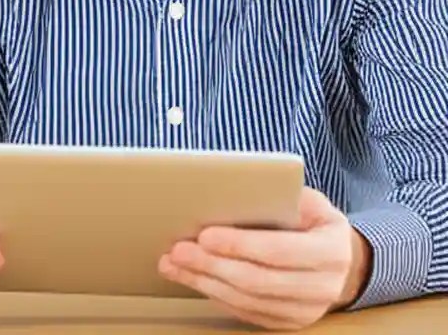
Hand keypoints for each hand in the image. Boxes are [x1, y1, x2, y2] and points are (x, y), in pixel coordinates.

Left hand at [159, 187, 372, 330]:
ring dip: (204, 281)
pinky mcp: (288, 322)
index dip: (239, 244)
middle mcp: (323, 287)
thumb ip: (281, 197)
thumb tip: (236, 190)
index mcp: (332, 251)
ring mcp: (306, 310)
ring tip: (173, 264)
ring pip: (246, 300)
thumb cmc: (312, 223)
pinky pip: (245, 312)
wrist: (340, 261)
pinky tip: (191, 278)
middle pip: (257, 280)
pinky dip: (213, 294)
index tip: (204, 235)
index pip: (279, 251)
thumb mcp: (308, 202)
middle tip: (178, 250)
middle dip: (211, 264)